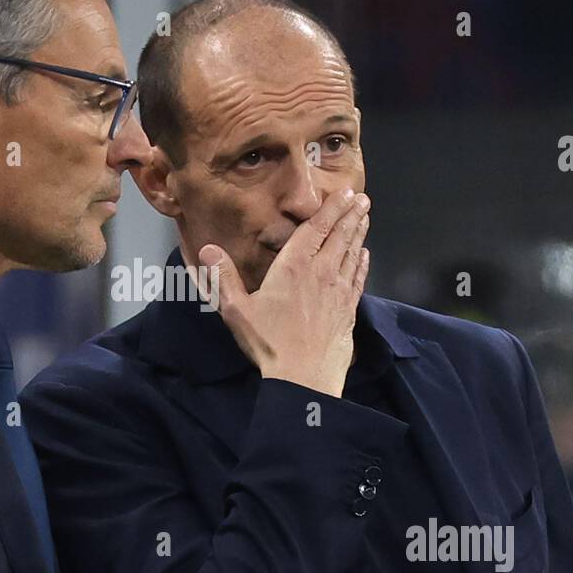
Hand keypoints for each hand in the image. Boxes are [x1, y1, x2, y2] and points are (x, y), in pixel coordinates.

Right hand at [199, 189, 369, 397]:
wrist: (304, 378)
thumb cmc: (269, 344)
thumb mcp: (236, 310)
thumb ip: (223, 278)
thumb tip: (208, 250)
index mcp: (294, 268)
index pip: (315, 230)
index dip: (331, 209)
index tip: (344, 194)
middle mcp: (321, 273)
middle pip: (339, 236)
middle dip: (351, 215)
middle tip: (362, 199)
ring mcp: (338, 292)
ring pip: (352, 254)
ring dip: (359, 233)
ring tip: (365, 217)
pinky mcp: (348, 310)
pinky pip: (358, 279)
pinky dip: (362, 264)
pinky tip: (365, 256)